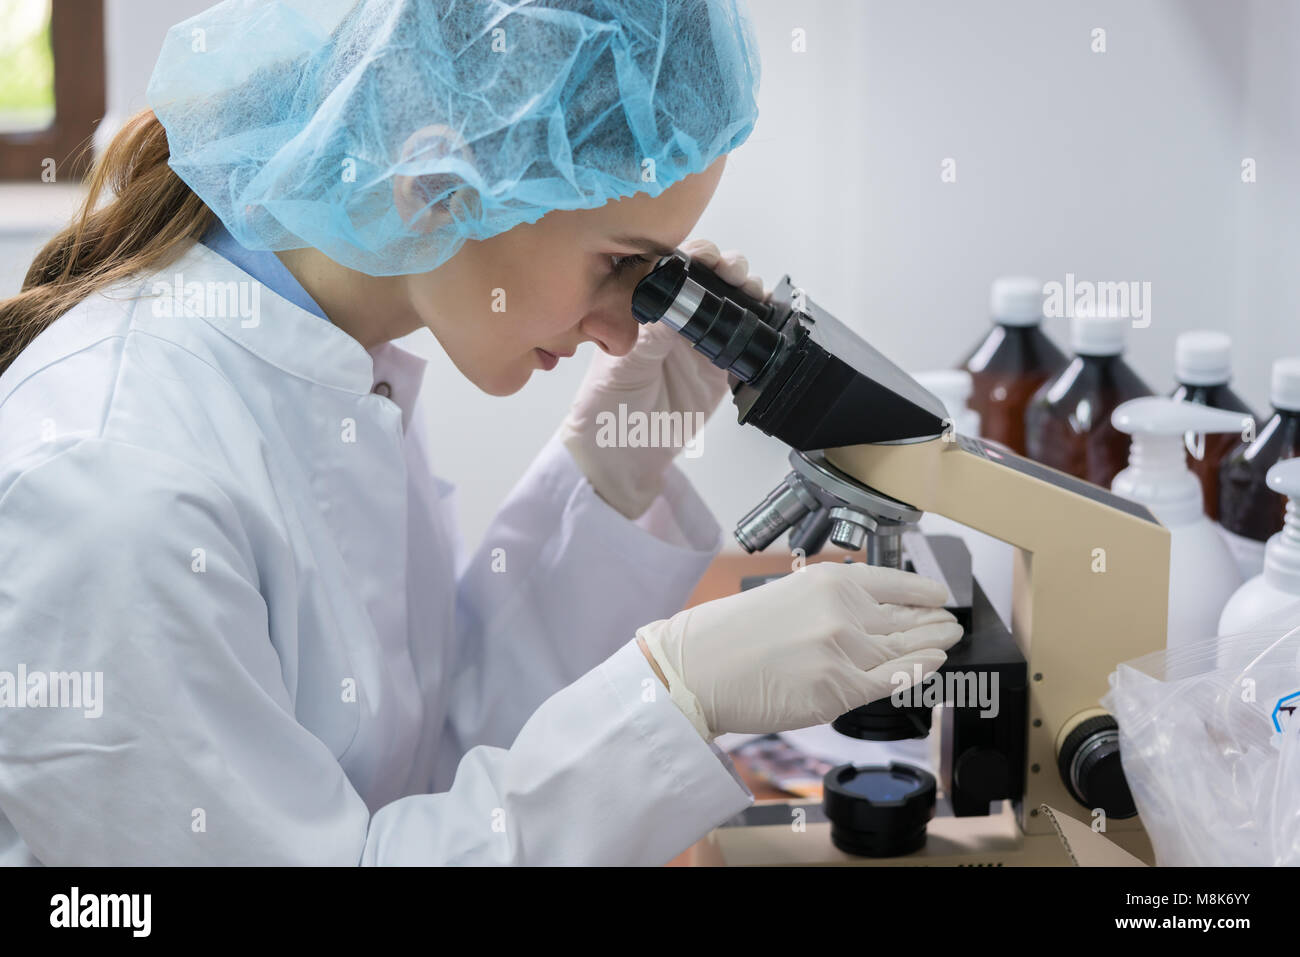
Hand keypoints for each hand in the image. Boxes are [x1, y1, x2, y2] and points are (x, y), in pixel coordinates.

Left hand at [559, 240, 766, 518]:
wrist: (621, 456)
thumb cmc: (606, 408)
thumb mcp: (623, 368)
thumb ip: (651, 338)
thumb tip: (678, 305)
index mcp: (644, 310)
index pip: (672, 268)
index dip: (692, 255)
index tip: (705, 255)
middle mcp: (674, 320)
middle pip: (708, 279)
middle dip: (726, 266)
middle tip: (732, 270)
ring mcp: (698, 344)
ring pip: (731, 304)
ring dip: (746, 290)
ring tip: (750, 289)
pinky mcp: (719, 371)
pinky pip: (742, 342)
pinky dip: (757, 327)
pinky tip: (762, 319)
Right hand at [638, 562, 962, 738]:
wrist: (697, 669)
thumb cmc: (729, 636)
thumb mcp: (786, 596)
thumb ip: (830, 603)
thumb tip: (868, 617)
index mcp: (829, 581)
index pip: (893, 582)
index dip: (922, 592)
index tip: (937, 596)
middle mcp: (843, 611)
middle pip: (904, 619)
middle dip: (931, 622)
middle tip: (950, 623)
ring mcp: (844, 651)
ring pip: (902, 650)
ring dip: (932, 644)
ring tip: (948, 640)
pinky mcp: (838, 689)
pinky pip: (891, 680)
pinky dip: (918, 670)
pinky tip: (934, 662)